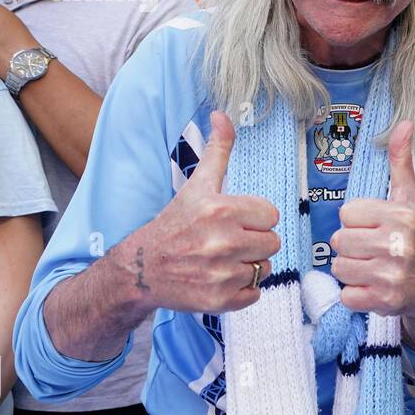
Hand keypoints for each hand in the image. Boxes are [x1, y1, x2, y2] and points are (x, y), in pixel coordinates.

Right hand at [121, 112, 280, 314]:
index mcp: (221, 210)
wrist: (142, 268)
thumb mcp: (197, 185)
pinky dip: (243, 290)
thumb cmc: (175, 223)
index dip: (255, 218)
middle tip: (229, 241)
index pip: (271, 215)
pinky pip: (255, 293)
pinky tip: (221, 278)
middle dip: (255, 242)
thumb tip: (223, 114)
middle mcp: (222, 242)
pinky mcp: (220, 300)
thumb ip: (217, 151)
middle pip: (272, 242)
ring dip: (249, 265)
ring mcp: (221, 273)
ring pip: (265, 268)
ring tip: (223, 260)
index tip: (235, 221)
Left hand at [330, 121, 414, 317]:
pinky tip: (374, 288)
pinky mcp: (384, 300)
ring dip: (351, 271)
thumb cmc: (411, 237)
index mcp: (399, 215)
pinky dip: (355, 295)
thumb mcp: (408, 199)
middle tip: (373, 251)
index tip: (375, 228)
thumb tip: (405, 123)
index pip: (347, 213)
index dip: (357, 222)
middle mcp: (397, 243)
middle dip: (352, 247)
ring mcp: (391, 274)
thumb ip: (401, 162)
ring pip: (339, 267)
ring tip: (373, 268)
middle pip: (339, 241)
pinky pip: (346, 295)